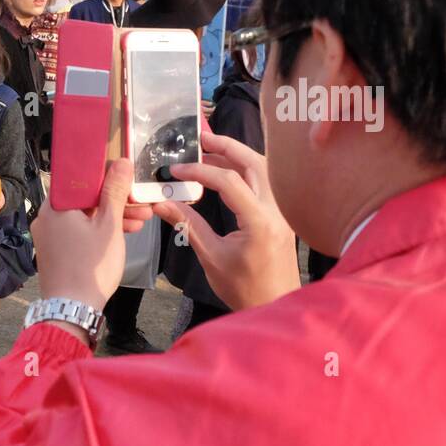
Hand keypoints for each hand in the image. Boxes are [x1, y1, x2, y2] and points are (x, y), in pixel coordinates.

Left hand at [33, 157, 145, 310]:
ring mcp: (49, 234)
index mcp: (56, 205)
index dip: (107, 176)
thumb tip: (122, 163)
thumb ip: (115, 192)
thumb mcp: (109, 225)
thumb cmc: (91, 267)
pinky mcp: (54, 249)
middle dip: (115, 200)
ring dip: (111, 216)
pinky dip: (97, 230)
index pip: (80, 177)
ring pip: (84, 215)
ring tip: (141, 222)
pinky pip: (77, 231)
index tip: (127, 181)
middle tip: (141, 205)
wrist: (72, 308)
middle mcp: (47, 216)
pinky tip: (122, 234)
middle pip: (84, 197)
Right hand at [153, 131, 299, 310]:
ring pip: (263, 170)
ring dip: (237, 156)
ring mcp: (283, 212)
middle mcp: (276, 211)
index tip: (175, 171)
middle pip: (255, 163)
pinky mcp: (281, 215)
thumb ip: (188, 224)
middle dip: (227, 147)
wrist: (274, 306)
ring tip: (210, 151)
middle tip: (201, 139)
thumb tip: (162, 203)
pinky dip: (244, 172)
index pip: (229, 182)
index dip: (199, 171)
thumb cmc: (243, 289)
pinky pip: (265, 183)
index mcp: (259, 222)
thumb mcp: (210, 257)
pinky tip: (225, 173)